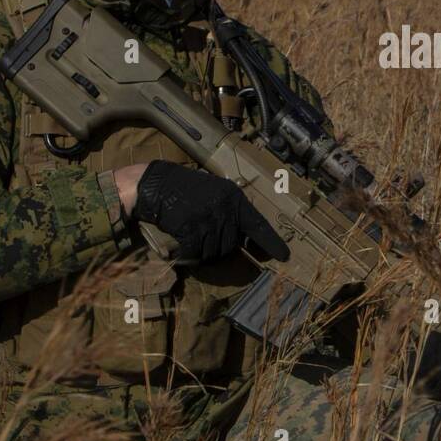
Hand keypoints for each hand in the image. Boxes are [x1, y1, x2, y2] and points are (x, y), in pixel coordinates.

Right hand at [133, 161, 289, 263]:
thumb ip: (229, 212)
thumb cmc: (184, 189)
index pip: (258, 225)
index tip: (285, 256)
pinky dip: (187, 256)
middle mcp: (226, 209)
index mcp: (235, 199)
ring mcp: (210, 218)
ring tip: (189, 238)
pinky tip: (180, 250)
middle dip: (217, 248)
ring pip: (214, 252)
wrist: (156, 184)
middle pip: (231, 245)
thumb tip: (239, 239)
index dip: (272, 242)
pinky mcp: (192, 228)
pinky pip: (195, 254)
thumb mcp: (214, 194)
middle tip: (200, 238)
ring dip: (201, 253)